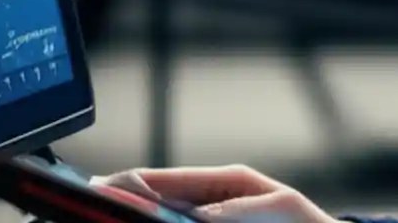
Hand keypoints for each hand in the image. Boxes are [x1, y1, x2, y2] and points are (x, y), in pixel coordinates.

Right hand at [91, 165, 339, 222]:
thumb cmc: (301, 220)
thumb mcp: (278, 208)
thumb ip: (238, 209)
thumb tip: (197, 215)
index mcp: (225, 182)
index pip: (168, 180)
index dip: (132, 185)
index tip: (101, 191)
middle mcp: (209, 201)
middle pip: (156, 202)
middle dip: (126, 206)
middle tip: (96, 212)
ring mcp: (205, 220)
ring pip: (162, 217)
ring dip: (140, 218)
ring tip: (110, 220)